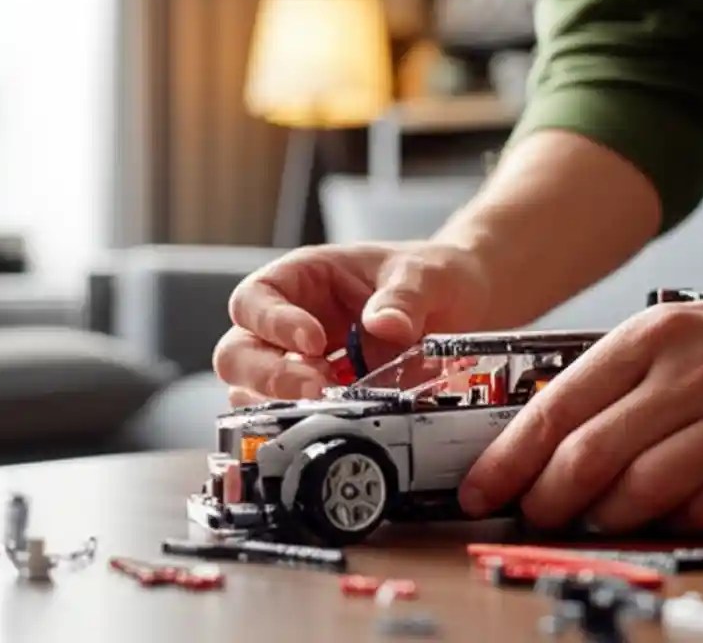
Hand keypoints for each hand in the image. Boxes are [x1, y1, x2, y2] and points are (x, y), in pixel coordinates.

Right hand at [213, 242, 490, 406]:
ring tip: (335, 409)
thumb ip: (406, 297)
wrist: (464, 305)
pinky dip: (309, 427)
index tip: (313, 342)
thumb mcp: (427, 276)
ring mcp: (302, 366)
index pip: (255, 299)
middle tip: (316, 391)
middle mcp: (290, 323)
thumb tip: (385, 324)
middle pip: (238, 354)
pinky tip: (347, 424)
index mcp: (303, 279)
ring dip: (284, 407)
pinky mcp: (325, 400)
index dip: (272, 323)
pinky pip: (293, 419)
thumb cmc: (433, 277)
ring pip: (254, 394)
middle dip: (268, 378)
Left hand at [458, 286, 702, 532]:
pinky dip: (670, 523)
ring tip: (591, 520)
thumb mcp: (674, 334)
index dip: (510, 458)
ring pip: (645, 490)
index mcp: (653, 338)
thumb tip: (541, 443)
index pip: (558, 406)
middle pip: (592, 455)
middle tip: (531, 516)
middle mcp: (693, 375)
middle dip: (546, 498)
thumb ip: (614, 382)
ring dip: (605, 517)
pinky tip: (659, 517)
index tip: (481, 488)